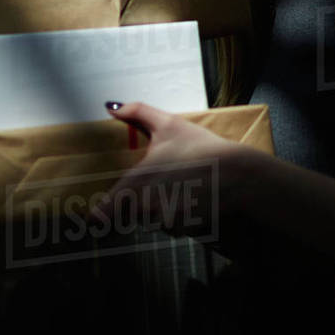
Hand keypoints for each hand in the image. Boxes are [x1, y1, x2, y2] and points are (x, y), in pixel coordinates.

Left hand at [88, 101, 248, 235]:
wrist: (236, 173)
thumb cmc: (201, 148)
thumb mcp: (169, 124)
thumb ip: (137, 112)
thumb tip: (111, 106)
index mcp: (136, 180)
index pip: (103, 213)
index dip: (100, 217)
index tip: (98, 219)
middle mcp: (145, 203)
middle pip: (131, 214)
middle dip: (141, 205)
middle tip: (162, 187)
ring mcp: (163, 218)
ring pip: (153, 221)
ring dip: (161, 212)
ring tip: (180, 190)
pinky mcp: (181, 228)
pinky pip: (172, 227)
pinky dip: (179, 219)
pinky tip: (191, 201)